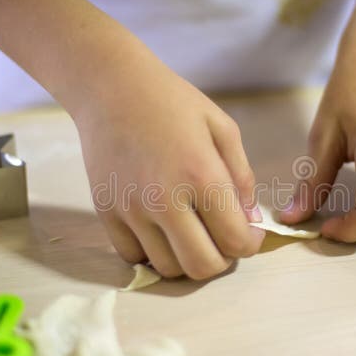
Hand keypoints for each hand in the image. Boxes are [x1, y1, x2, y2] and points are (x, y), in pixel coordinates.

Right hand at [73, 51, 264, 278]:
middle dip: (221, 259)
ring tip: (191, 231)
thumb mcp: (222, 128)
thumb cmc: (172, 102)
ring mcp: (131, 210)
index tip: (248, 231)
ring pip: (168, 268)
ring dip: (187, 258)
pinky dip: (152, 252)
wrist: (110, 87)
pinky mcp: (105, 212)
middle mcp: (164, 200)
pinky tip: (161, 228)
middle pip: (202, 267)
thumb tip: (249, 222)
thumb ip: (242, 178)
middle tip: (221, 238)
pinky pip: (133, 256)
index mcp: (201, 175)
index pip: (236, 241)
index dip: (250, 243)